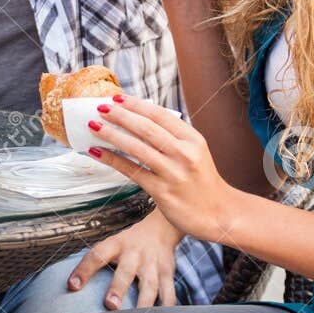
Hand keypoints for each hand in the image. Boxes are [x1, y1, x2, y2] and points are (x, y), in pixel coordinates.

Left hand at [67, 209, 183, 307]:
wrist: (159, 228)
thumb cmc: (127, 244)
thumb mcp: (111, 244)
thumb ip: (95, 262)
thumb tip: (71, 287)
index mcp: (116, 245)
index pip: (96, 255)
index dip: (84, 270)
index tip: (72, 286)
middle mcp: (134, 254)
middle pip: (126, 271)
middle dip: (118, 288)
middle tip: (110, 305)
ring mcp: (153, 264)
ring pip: (150, 285)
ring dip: (143, 304)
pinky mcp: (167, 273)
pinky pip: (168, 293)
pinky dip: (166, 308)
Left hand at [82, 94, 245, 242]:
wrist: (219, 214)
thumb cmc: (202, 182)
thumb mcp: (195, 152)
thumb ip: (173, 137)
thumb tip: (139, 119)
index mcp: (193, 139)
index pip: (160, 115)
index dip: (136, 105)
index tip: (117, 98)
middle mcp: (184, 153)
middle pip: (146, 128)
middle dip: (120, 115)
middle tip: (101, 107)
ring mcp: (173, 173)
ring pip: (137, 148)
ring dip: (112, 135)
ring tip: (94, 126)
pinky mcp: (162, 191)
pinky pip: (131, 171)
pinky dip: (112, 159)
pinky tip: (97, 152)